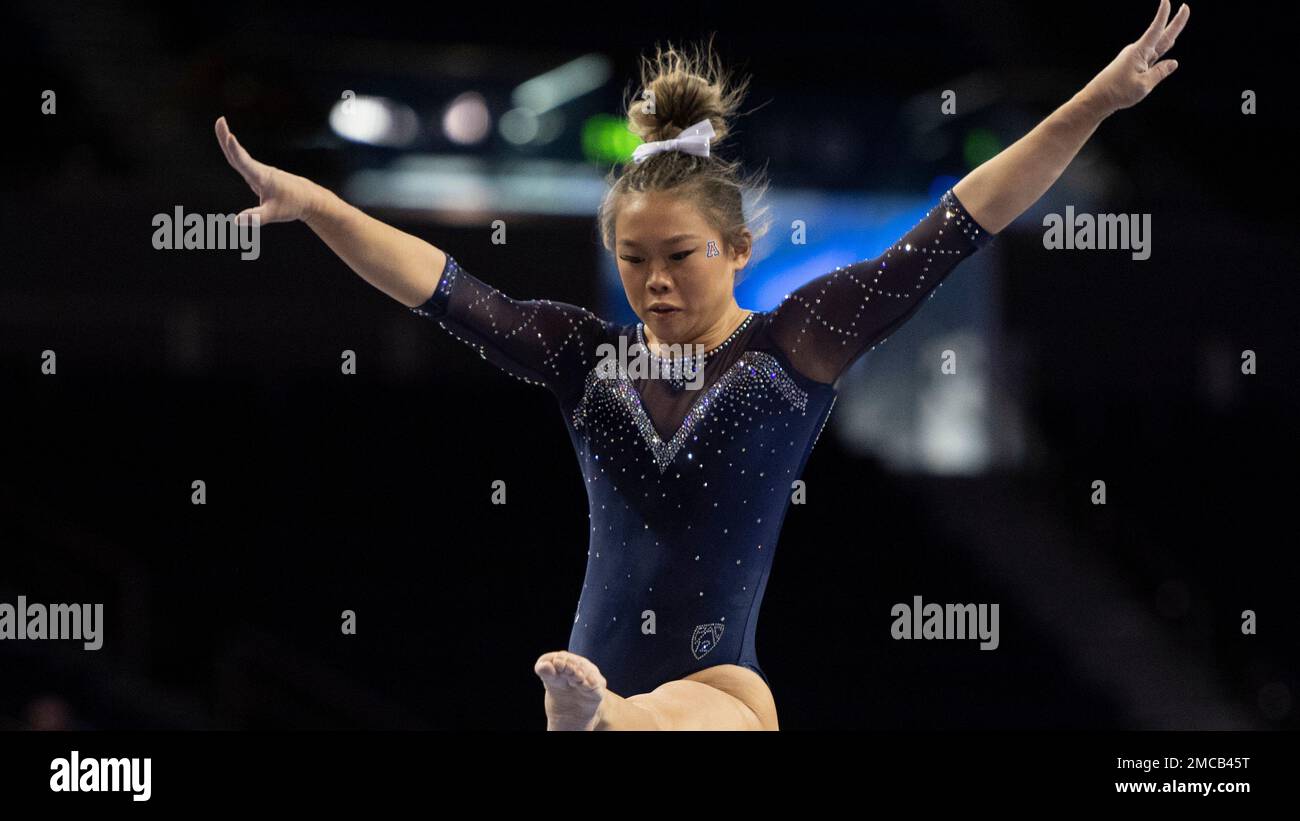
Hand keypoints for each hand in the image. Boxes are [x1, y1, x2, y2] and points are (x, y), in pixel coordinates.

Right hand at [214, 116, 319, 224]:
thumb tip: (236, 220)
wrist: (308, 198)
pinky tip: (229, 144)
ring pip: (240, 155)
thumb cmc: (292, 205)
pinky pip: (243, 161)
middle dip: (227, 137)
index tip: (229, 136)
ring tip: (221, 125)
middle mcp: (260, 171)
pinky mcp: (260, 175)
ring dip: (229, 141)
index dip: (235, 150)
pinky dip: (234, 151)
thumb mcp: (274, 214)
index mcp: (262, 177)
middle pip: (239, 153)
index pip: (245, 162)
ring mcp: (260, 171)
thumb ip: (256, 217)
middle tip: (219, 120)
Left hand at [1081, 0, 1188, 114]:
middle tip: (1185, 7)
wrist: (1097, 99)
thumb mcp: (1144, 85)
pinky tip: (1169, 43)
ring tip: (1179, 20)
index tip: (1167, 1)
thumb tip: (1174, 63)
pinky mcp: (1133, 65)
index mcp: (1140, 52)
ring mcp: (1135, 58)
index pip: (1156, 30)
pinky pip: (1152, 55)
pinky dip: (1162, 49)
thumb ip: (1160, 72)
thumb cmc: (1118, 92)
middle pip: (1162, 37)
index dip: (1163, 16)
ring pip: (1158, 46)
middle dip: (1175, 23)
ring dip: (1170, 34)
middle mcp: (1138, 52)